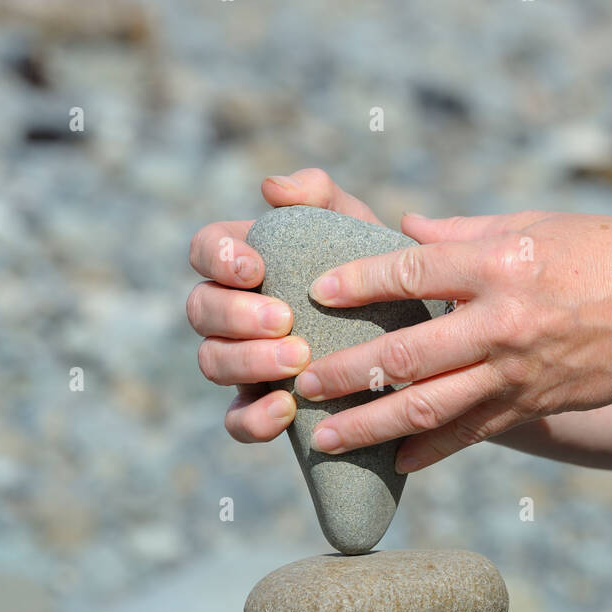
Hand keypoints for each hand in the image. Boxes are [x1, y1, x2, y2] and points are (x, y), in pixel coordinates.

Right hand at [187, 170, 381, 442]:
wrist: (412, 337)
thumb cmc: (375, 271)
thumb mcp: (355, 227)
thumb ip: (320, 196)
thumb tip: (272, 189)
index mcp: (245, 263)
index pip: (203, 250)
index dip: (217, 258)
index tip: (256, 268)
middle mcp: (233, 315)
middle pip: (200, 310)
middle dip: (235, 315)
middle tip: (285, 320)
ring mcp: (243, 364)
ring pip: (211, 363)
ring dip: (248, 361)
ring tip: (298, 360)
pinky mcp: (262, 409)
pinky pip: (236, 421)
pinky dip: (253, 418)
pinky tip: (287, 408)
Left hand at [295, 211, 611, 470]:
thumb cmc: (603, 252)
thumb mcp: (534, 224)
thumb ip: (464, 231)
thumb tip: (405, 227)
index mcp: (499, 263)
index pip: (412, 270)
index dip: (359, 284)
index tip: (314, 293)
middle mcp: (501, 322)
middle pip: (406, 353)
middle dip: (345, 373)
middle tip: (299, 385)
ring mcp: (516, 371)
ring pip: (430, 406)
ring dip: (371, 426)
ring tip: (325, 439)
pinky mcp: (531, 404)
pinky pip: (470, 435)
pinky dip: (430, 452)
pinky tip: (394, 464)